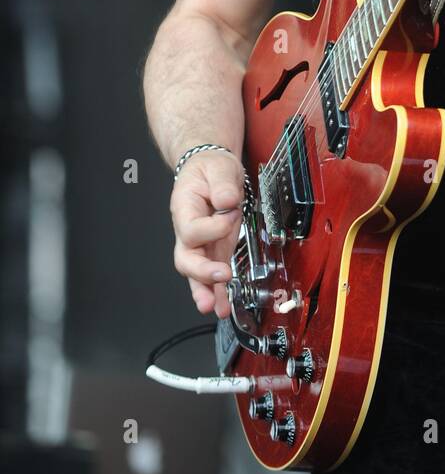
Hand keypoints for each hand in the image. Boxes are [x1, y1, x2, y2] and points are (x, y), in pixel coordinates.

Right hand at [169, 151, 244, 318]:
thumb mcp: (218, 167)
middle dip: (201, 272)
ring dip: (206, 291)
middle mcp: (188, 230)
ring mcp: (201, 244)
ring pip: (195, 274)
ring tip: (216, 307)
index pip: (192, 228)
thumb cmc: (209, 168)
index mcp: (184, 208)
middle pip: (185, 258)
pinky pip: (212, 275)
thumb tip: (227, 201)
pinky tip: (225, 306)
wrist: (210, 170)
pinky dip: (218, 291)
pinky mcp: (214, 250)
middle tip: (221, 275)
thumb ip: (222, 183)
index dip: (213, 227)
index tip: (231, 214)